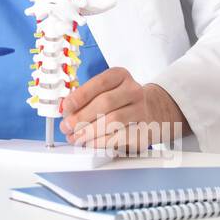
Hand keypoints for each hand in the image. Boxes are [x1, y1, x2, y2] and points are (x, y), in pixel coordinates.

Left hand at [60, 67, 185, 155]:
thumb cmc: (122, 101)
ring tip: (77, 137)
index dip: (80, 96)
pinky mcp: (144, 129)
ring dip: (90, 132)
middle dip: (81, 117)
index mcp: (120, 76)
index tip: (66, 107)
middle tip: (67, 127)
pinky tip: (91, 143)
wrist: (154, 111)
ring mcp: (141, 110)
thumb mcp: (106, 91)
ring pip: (113, 121)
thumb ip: (86, 98)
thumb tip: (65, 110)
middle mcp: (133, 91)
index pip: (99, 83)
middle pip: (104, 103)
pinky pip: (121, 137)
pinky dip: (102, 142)